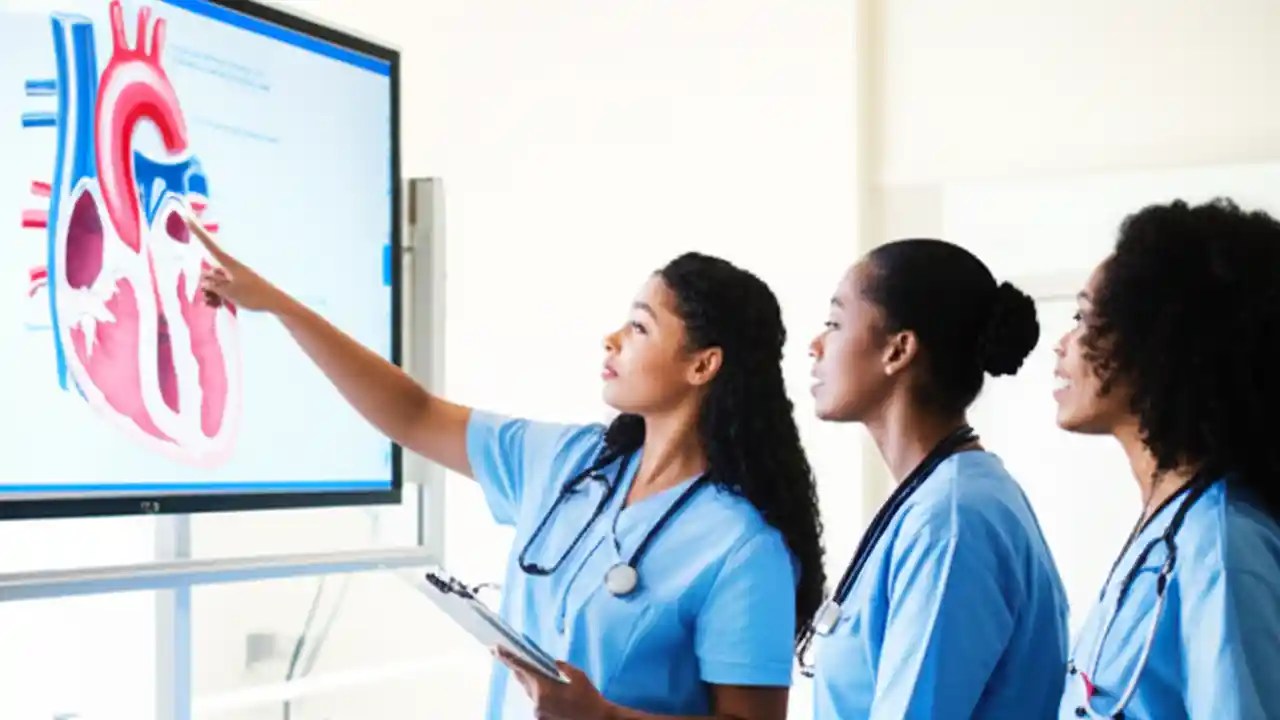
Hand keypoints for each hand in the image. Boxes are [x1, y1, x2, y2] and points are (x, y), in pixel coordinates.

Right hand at [183, 213, 286, 312]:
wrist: (275, 302)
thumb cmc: (254, 295)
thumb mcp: (229, 292)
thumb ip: (214, 285)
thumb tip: (205, 281)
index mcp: (229, 261)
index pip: (208, 242)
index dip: (196, 230)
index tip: (186, 214)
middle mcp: (229, 265)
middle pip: (207, 271)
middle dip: (205, 285)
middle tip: (213, 299)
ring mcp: (232, 274)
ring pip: (212, 281)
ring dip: (211, 293)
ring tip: (219, 304)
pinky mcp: (236, 283)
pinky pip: (220, 287)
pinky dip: (217, 295)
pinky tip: (220, 305)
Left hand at [495, 647, 612, 719]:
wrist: (596, 719)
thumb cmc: (589, 697)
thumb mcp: (578, 675)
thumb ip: (560, 667)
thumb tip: (550, 663)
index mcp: (544, 688)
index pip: (522, 668)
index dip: (508, 658)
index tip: (496, 648)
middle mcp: (537, 700)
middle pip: (522, 679)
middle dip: (516, 666)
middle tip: (504, 653)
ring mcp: (538, 711)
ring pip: (529, 690)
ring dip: (528, 679)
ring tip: (526, 668)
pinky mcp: (541, 717)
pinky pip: (535, 699)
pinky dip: (537, 691)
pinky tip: (544, 686)